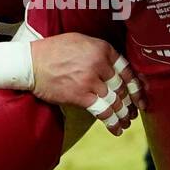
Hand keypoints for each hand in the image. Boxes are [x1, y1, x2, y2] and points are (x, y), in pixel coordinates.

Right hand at [30, 33, 145, 134]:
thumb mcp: (80, 40)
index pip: (127, 69)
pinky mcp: (80, 96)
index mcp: (102, 49)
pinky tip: (117, 129)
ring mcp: (90, 81)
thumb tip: (112, 65)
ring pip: (115, 100)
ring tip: (127, 121)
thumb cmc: (52, 51)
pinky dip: (112, 122)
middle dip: (131, 102)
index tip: (139, 94)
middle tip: (135, 111)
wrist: (30, 63)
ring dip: (123, 114)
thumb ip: (99, 50)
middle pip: (122, 86)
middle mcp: (99, 64)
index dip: (136, 84)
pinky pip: (103, 111)